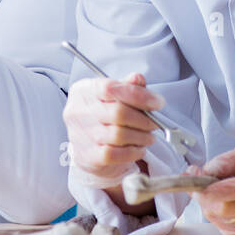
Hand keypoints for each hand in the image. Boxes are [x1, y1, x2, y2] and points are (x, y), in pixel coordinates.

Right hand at [63, 73, 162, 188]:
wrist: (88, 148)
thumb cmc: (103, 117)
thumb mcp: (114, 96)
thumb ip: (127, 86)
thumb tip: (139, 79)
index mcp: (83, 90)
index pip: (111, 88)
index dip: (138, 95)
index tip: (157, 102)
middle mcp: (77, 112)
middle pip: (118, 113)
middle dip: (144, 119)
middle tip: (155, 123)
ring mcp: (80, 135)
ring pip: (119, 135)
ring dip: (141, 136)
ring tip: (148, 136)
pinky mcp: (86, 156)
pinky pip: (115, 154)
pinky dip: (133, 152)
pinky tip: (139, 148)